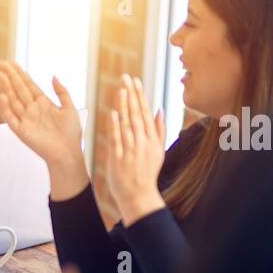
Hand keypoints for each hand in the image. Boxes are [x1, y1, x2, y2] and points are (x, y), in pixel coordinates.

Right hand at [0, 61, 87, 198]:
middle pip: (19, 89)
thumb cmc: (70, 134)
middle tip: (1, 62)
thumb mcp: (69, 108)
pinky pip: (11, 118)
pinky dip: (6, 108)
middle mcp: (32, 110)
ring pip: (13, 100)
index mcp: (43, 103)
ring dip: (6, 87)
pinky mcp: (22, 131)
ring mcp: (26, 120)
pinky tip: (2, 96)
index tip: (12, 63)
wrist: (68, 153)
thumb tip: (53, 76)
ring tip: (0, 74)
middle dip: (10, 76)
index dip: (20, 74)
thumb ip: (62, 92)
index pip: (29, 85)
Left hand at [107, 74, 167, 225]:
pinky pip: (117, 140)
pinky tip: (113, 113)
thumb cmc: (146, 172)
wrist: (138, 195)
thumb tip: (159, 109)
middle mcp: (142, 142)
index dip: (140, 96)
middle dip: (131, 95)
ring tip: (121, 89)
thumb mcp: (158, 151)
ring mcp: (130, 150)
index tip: (136, 80)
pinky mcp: (118, 158)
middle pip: (136, 114)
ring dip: (124, 106)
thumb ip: (158, 130)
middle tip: (126, 77)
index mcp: (151, 139)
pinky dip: (115, 126)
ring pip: (127, 124)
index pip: (145, 112)